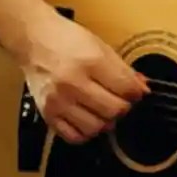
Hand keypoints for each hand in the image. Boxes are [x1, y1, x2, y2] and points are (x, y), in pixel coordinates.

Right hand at [19, 11, 149, 143]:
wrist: (34, 40)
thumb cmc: (67, 40)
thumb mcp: (101, 47)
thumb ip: (123, 70)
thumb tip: (142, 89)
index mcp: (90, 61)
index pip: (125, 88)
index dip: (137, 92)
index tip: (136, 92)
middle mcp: (73, 83)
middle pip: (113, 110)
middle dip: (123, 107)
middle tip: (120, 101)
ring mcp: (58, 101)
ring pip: (95, 127)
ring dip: (105, 122)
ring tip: (104, 110)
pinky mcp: (47, 113)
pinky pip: (73, 136)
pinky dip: (85, 132)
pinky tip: (88, 119)